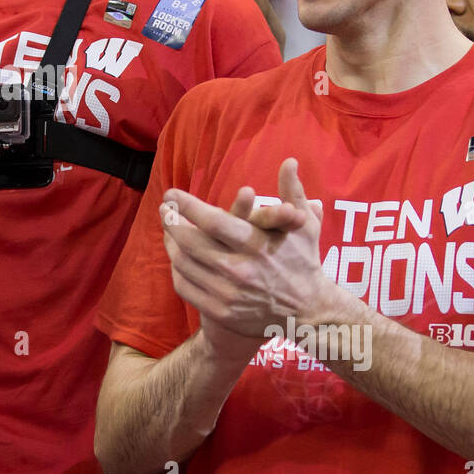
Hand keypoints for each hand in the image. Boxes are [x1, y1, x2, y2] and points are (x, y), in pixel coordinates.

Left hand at [160, 158, 328, 355]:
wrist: (308, 313)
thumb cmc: (304, 262)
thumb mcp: (304, 226)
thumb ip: (292, 192)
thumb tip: (289, 161)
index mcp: (256, 245)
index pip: (212, 221)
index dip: (187, 205)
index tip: (171, 193)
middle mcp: (239, 270)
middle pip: (189, 242)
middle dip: (171, 221)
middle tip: (165, 209)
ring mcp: (227, 293)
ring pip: (183, 264)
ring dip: (170, 243)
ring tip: (169, 230)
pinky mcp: (220, 311)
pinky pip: (185, 287)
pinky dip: (176, 269)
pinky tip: (178, 257)